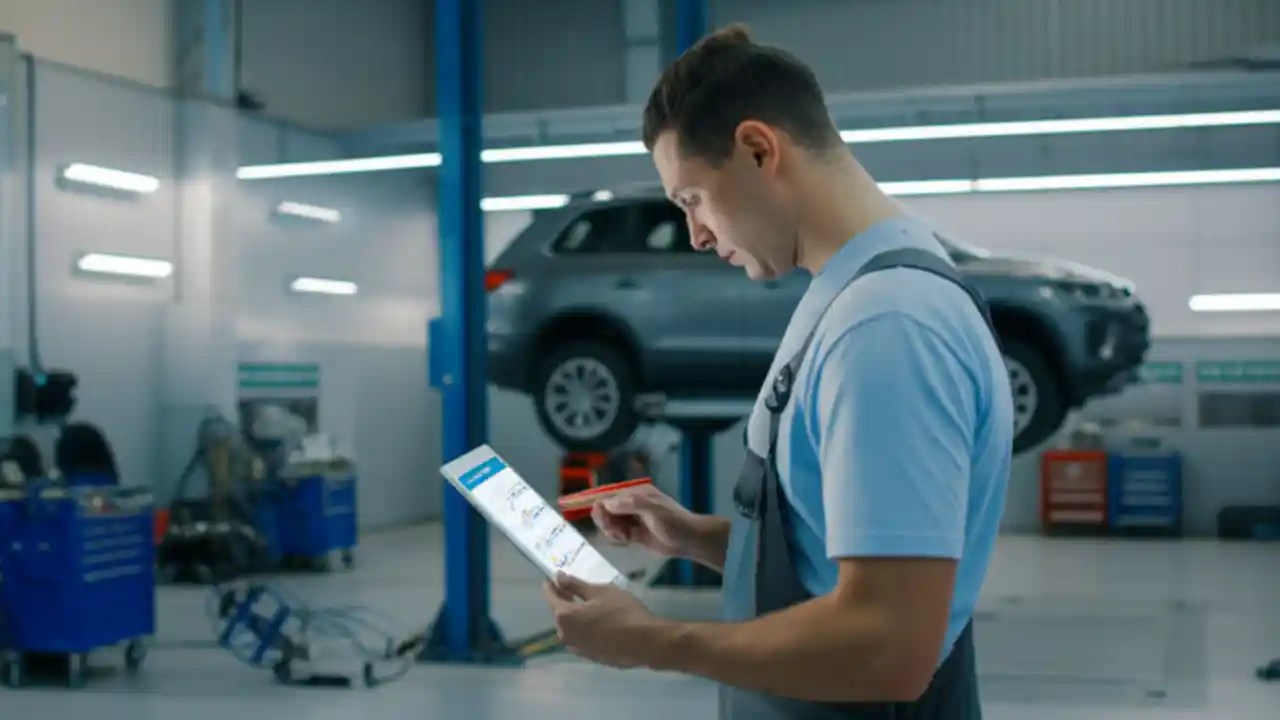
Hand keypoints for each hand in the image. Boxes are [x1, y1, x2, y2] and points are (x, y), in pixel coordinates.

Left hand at [543, 572, 666, 668]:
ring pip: (571, 627)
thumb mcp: (600, 591)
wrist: (644, 642)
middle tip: (572, 588)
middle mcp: (565, 635)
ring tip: (586, 605)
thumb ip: (576, 585)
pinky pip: (581, 638)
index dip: (551, 585)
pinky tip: (597, 623)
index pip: (550, 596)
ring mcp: (577, 649)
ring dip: (575, 616)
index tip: (552, 577)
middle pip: (559, 613)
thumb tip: (558, 577)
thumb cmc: (622, 611)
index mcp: (564, 616)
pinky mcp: (590, 657)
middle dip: (564, 600)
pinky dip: (584, 628)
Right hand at [592, 484, 725, 566]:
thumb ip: (630, 504)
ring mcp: (632, 520)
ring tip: (623, 535)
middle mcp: (631, 505)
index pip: (609, 493)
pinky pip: (617, 533)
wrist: (689, 540)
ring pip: (610, 522)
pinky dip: (616, 536)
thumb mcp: (652, 509)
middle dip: (603, 518)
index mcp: (636, 493)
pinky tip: (625, 538)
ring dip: (610, 528)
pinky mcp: (634, 534)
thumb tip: (606, 503)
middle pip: (606, 509)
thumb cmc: (673, 521)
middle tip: (610, 527)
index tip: (576, 503)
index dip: (594, 498)